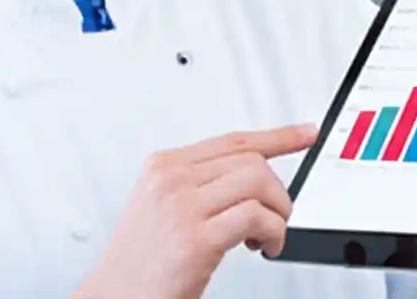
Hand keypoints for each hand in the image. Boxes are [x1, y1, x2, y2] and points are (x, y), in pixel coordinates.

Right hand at [77, 125, 316, 298]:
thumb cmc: (140, 265)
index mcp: (163, 167)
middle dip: (277, 191)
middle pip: (251, 160)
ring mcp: (181, 207)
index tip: (304, 134)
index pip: (233, 141)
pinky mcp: (195, 239)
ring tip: (267, 236)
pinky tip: (264, 247)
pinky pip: (257, 217)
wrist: (112, 298)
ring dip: (278, 212)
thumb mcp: (161, 210)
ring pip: (258, 182)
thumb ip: (197, 187)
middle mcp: (171, 180)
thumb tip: (251, 179)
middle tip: (276, 218)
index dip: (277, 137)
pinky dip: (274, 233)